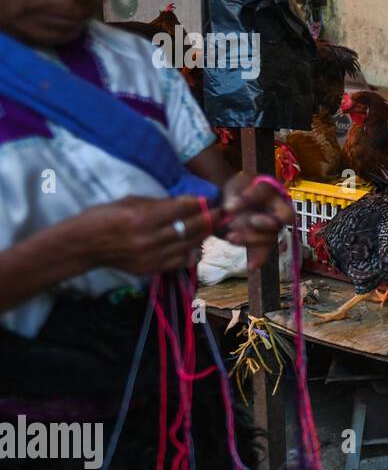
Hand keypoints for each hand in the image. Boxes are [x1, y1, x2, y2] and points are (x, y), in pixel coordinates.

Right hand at [70, 196, 211, 275]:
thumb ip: (159, 203)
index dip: (199, 204)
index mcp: (142, 218)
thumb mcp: (130, 202)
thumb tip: (188, 201)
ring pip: (188, 246)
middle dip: (209, 219)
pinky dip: (190, 253)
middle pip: (190, 228)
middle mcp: (149, 239)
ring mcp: (151, 257)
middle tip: (221, 213)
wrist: (83, 245)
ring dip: (203, 236)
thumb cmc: (104, 217)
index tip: (209, 200)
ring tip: (211, 227)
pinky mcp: (150, 269)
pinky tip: (196, 245)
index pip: (182, 209)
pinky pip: (179, 262)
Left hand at [220, 173, 293, 271]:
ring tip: (230, 238)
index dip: (250, 198)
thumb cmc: (237, 191)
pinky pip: (265, 250)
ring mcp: (273, 227)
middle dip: (265, 223)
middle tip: (251, 222)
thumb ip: (232, 196)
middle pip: (279, 219)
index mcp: (270, 190)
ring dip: (251, 239)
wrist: (234, 202)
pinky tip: (251, 266)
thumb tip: (229, 208)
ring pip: (270, 237)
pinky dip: (259, 258)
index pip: (265, 191)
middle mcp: (278, 209)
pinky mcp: (266, 240)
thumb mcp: (233, 187)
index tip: (230, 206)